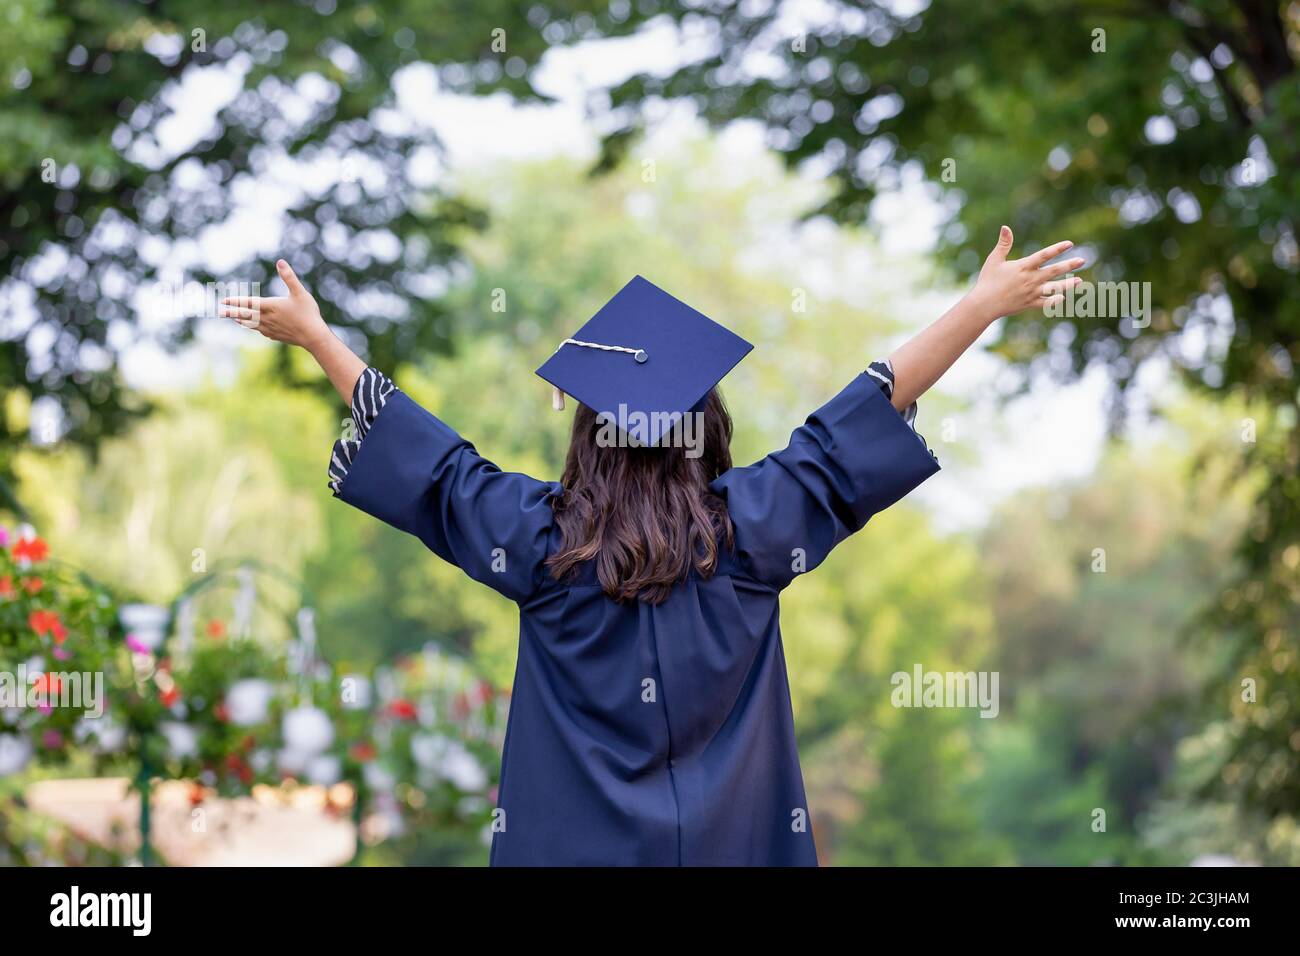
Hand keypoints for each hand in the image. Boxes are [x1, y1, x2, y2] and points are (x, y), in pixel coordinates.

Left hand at [221, 259, 327, 348]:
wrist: (313, 337)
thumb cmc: (308, 314)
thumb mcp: (300, 292)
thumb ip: (289, 277)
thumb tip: (280, 262)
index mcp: (270, 306)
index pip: (248, 303)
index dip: (236, 301)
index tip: (224, 301)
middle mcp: (267, 318)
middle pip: (245, 315)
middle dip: (231, 313)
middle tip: (220, 312)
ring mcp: (270, 329)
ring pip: (251, 325)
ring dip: (241, 321)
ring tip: (234, 319)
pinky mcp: (276, 336)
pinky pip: (261, 331)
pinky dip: (253, 328)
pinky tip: (254, 328)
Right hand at [969, 226, 1085, 318]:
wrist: (983, 305)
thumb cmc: (987, 281)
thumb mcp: (994, 260)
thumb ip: (1003, 244)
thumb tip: (1005, 227)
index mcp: (1022, 267)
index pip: (1044, 255)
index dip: (1057, 249)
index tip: (1070, 244)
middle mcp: (1030, 279)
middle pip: (1053, 271)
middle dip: (1069, 265)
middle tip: (1083, 260)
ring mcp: (1031, 293)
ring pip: (1053, 288)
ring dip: (1067, 285)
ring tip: (1079, 281)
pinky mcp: (1029, 304)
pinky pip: (1045, 303)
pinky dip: (1055, 301)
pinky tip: (1064, 298)